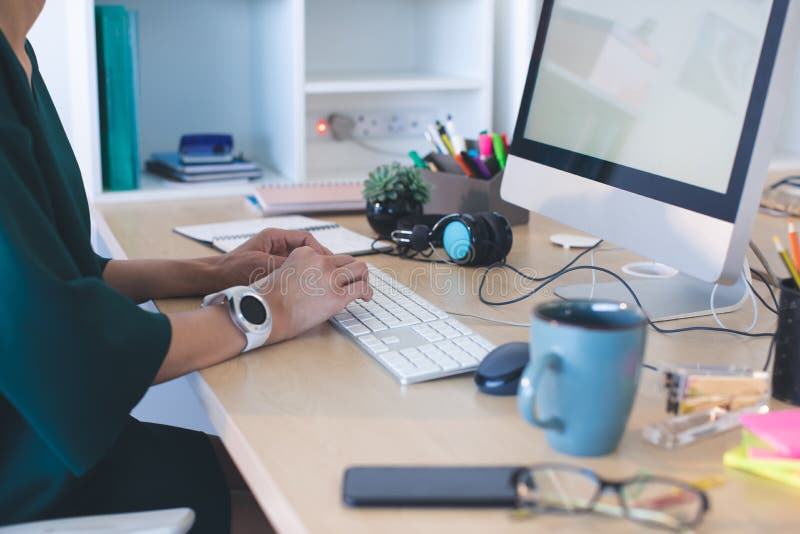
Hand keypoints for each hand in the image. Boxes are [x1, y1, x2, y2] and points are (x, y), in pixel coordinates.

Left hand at [210, 228, 332, 288]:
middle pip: (306, 250)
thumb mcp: (261, 265)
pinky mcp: (273, 270)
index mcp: (274, 237)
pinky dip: (300, 279)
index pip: (305, 238)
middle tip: (331, 271)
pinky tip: (306, 288)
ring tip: (321, 281)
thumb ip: (285, 265)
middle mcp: (276, 245)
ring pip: (300, 262)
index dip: (319, 249)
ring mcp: (275, 257)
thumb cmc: (231, 268)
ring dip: (310, 270)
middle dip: (318, 260)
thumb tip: (306, 269)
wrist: (213, 280)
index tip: (328, 260)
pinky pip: (292, 272)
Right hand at [255, 247, 372, 343]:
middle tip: (355, 280)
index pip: (329, 256)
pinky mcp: (338, 295)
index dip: (335, 268)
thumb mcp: (281, 273)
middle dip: (353, 271)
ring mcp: (330, 277)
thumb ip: (299, 272)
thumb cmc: (267, 299)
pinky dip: (367, 292)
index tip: (335, 277)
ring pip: (360, 269)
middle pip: (348, 260)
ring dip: (363, 278)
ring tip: (363, 288)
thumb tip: (311, 284)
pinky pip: (361, 288)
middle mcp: (319, 261)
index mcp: (305, 253)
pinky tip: (366, 298)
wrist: (265, 312)